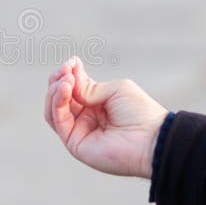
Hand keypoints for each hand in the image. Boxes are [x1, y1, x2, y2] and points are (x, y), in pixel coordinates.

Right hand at [44, 57, 168, 177]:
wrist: (152, 140)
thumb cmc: (140, 113)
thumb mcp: (114, 89)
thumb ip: (88, 88)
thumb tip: (67, 83)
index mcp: (96, 104)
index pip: (72, 87)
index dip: (68, 73)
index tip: (72, 61)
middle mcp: (85, 117)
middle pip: (58, 97)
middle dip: (58, 80)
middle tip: (65, 69)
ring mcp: (79, 131)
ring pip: (53, 109)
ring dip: (55, 90)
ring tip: (65, 79)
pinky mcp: (74, 143)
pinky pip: (58, 121)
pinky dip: (57, 102)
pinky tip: (66, 88)